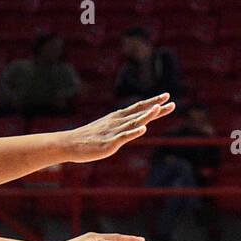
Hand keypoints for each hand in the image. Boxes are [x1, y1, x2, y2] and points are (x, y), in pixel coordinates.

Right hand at [60, 94, 175, 162]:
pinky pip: (124, 137)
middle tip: (170, 100)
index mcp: (118, 118)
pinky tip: (143, 128)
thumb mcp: (110, 129)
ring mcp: (114, 131)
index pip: (139, 108)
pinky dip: (134, 132)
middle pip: (140, 113)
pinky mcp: (110, 142)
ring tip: (158, 108)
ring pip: (133, 122)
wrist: (70, 144)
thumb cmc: (91, 138)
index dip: (153, 102)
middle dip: (155, 107)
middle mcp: (118, 122)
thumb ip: (124, 127)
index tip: (167, 96)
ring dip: (146, 115)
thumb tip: (138, 125)